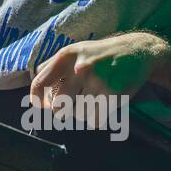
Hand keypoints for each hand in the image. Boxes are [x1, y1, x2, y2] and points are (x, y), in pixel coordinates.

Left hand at [29, 31, 168, 108]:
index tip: (42, 106)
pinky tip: (103, 105)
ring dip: (83, 113)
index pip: (39, 83)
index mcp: (65, 56)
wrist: (137, 51)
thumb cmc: (99, 54)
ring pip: (78, 115)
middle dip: (64, 110)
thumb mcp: (74, 51)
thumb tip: (33, 85)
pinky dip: (97, 118)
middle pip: (59, 106)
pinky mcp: (113, 94)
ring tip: (93, 99)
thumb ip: (52, 65)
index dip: (36, 100)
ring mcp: (97, 81)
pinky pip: (95, 120)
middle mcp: (79, 68)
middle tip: (73, 104)